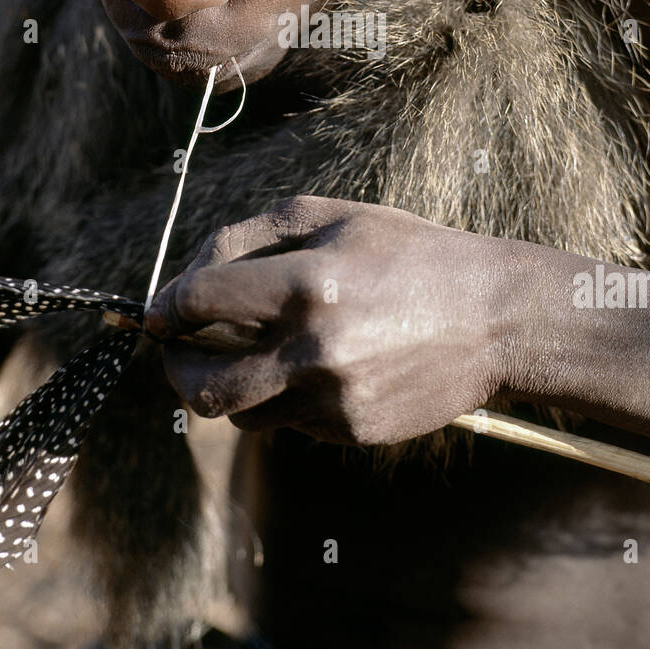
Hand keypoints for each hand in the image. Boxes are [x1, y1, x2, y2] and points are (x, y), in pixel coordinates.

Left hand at [145, 195, 516, 444]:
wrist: (493, 316)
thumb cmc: (408, 253)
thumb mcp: (332, 216)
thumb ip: (250, 236)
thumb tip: (185, 277)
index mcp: (306, 285)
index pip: (199, 304)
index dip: (165, 308)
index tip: (156, 314)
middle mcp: (314, 350)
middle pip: (203, 386)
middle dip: (174, 370)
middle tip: (174, 353)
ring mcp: (334, 399)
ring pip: (242, 414)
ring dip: (228, 387)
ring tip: (245, 356)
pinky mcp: (352, 432)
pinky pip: (290, 424)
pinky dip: (283, 398)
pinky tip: (312, 367)